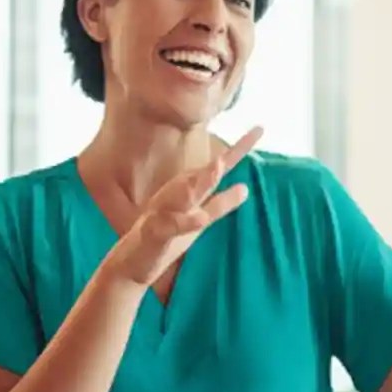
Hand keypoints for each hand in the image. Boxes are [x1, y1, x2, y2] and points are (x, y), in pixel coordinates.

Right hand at [107, 127, 262, 286]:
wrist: (131, 263)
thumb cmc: (168, 239)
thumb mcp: (199, 221)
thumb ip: (221, 204)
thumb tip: (246, 188)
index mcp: (190, 189)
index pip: (219, 167)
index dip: (239, 148)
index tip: (260, 128)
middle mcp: (178, 194)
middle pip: (203, 173)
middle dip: (224, 155)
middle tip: (247, 137)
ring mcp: (165, 211)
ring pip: (185, 193)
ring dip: (202, 179)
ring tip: (218, 165)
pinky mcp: (155, 232)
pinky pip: (172, 225)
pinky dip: (186, 221)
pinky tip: (200, 219)